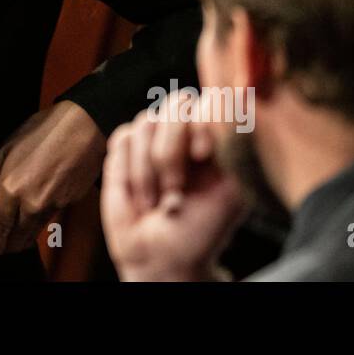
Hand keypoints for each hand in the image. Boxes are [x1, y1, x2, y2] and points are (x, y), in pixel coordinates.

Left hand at [0, 100, 106, 254]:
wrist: (85, 125)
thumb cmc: (47, 130)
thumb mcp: (7, 147)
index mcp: (12, 189)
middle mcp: (32, 204)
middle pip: (16, 239)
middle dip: (6, 246)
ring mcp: (52, 206)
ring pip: (33, 233)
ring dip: (23, 237)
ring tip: (14, 237)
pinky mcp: (68, 205)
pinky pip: (49, 221)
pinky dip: (40, 222)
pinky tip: (35, 213)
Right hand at [100, 94, 244, 280]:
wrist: (160, 258)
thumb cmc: (201, 230)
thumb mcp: (231, 187)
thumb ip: (232, 141)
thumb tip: (229, 96)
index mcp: (216, 135)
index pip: (208, 97)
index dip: (200, 122)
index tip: (203, 156)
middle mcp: (185, 131)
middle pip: (174, 103)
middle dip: (171, 153)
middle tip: (176, 191)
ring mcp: (152, 138)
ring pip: (146, 122)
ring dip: (149, 171)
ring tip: (157, 199)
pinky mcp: (122, 149)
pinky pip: (122, 139)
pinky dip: (129, 171)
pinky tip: (138, 194)